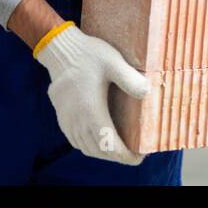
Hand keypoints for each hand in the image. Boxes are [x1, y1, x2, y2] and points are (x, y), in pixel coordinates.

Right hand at [33, 22, 148, 164]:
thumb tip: (147, 93)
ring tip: (119, 150)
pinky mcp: (62, 117)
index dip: (125, 155)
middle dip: (117, 157)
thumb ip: (130, 79)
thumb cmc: (89, 54)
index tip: (139, 157)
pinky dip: (90, 146)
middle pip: (99, 151)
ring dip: (104, 153)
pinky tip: (99, 141)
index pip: (110, 145)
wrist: (60, 50)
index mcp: (92, 111)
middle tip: (134, 154)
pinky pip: (76, 141)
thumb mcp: (113, 62)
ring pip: (87, 148)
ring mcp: (68, 121)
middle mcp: (78, 121)